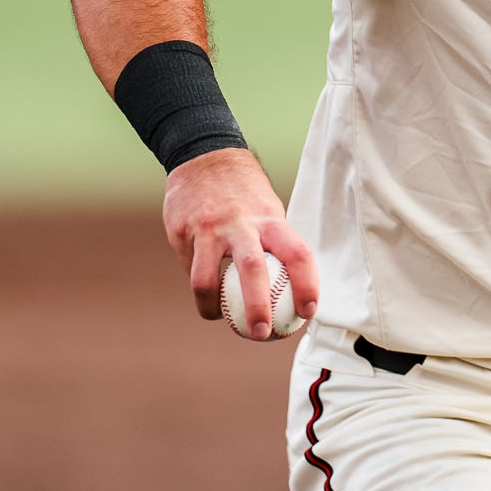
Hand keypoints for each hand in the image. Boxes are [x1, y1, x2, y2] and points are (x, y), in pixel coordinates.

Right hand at [161, 147, 319, 339]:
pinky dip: (198, 285)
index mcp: (270, 219)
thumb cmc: (244, 193)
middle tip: (262, 334)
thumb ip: (276, 243)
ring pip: (207, 279)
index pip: (297, 254)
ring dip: (212, 308)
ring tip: (219, 319)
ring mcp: (208, 229)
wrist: (202, 157)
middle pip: (253, 271)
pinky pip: (189, 268)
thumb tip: (291, 289)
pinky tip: (203, 292)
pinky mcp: (182, 232)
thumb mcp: (268, 209)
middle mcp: (241, 224)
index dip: (307, 284)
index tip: (308, 311)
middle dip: (258, 307)